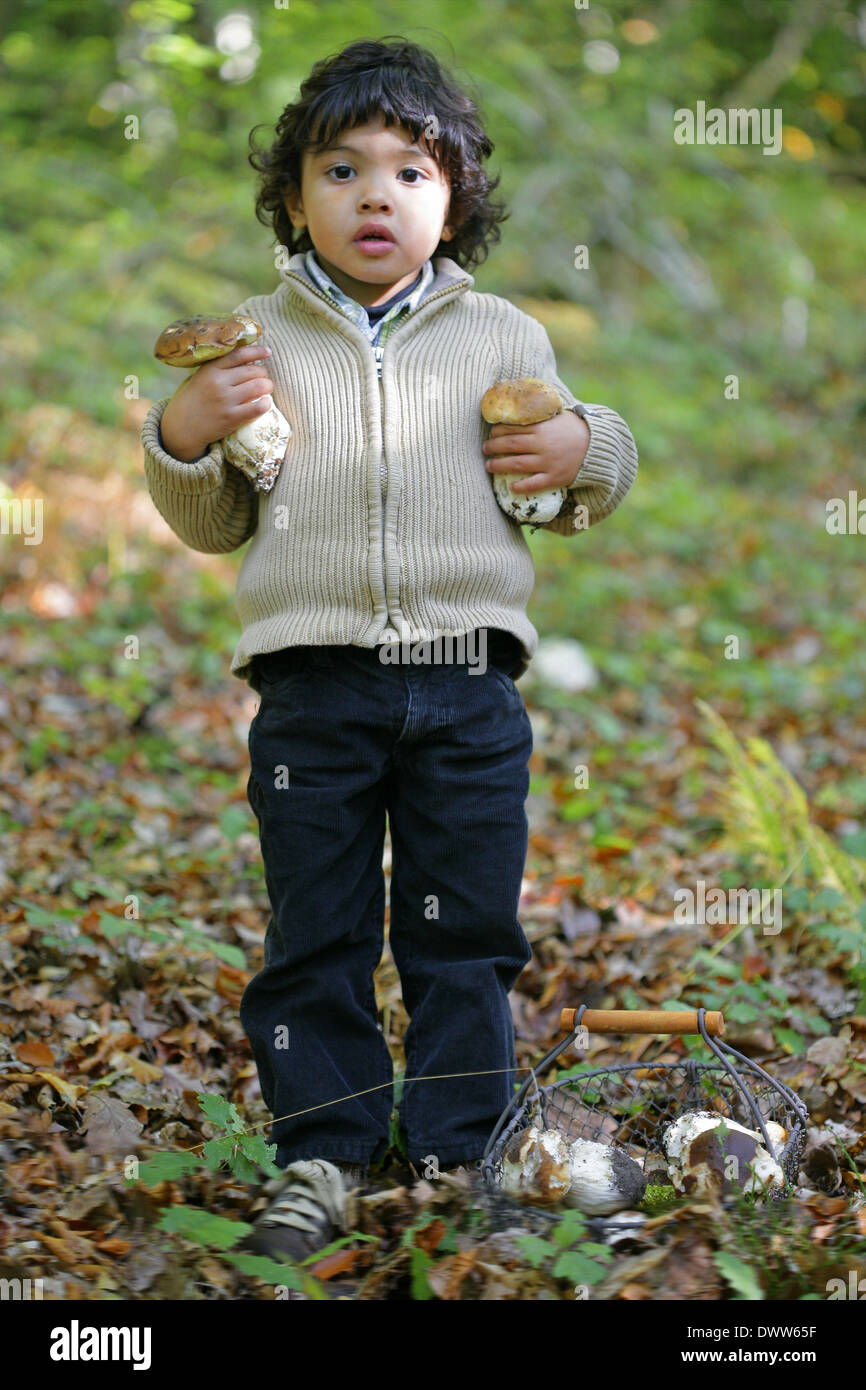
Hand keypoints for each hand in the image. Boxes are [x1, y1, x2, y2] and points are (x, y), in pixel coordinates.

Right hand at [160, 343, 275, 461]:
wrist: (183, 427)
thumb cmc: (196, 399)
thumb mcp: (202, 377)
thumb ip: (221, 367)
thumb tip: (249, 358)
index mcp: (211, 369)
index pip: (239, 354)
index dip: (257, 351)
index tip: (268, 352)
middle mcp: (218, 382)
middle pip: (253, 371)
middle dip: (263, 374)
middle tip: (263, 379)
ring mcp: (225, 400)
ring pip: (259, 386)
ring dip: (267, 386)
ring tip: (266, 389)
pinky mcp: (232, 418)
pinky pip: (258, 407)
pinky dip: (266, 403)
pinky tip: (265, 403)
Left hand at [482, 409, 589, 492]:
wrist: (597, 446)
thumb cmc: (575, 429)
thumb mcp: (558, 415)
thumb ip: (540, 414)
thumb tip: (522, 403)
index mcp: (541, 428)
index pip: (512, 428)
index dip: (497, 431)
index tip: (490, 434)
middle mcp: (542, 444)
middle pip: (510, 445)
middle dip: (493, 447)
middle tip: (485, 450)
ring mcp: (547, 462)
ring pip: (516, 464)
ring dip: (498, 465)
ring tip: (489, 466)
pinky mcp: (554, 477)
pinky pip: (533, 484)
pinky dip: (521, 486)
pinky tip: (511, 487)